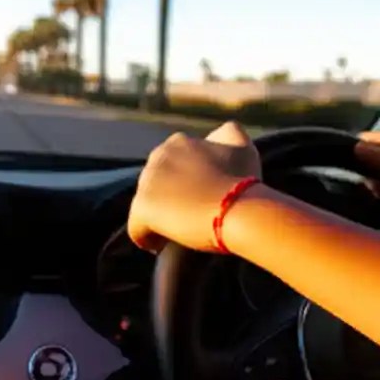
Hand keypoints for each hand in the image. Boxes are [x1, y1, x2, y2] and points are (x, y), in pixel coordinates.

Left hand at [128, 122, 260, 253]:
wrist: (237, 207)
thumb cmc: (242, 179)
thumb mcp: (241, 144)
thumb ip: (229, 132)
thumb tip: (220, 132)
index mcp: (179, 142)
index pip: (173, 164)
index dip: (184, 183)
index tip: (199, 196)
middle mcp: (158, 156)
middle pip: (157, 184)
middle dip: (169, 198)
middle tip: (190, 216)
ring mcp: (147, 182)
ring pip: (147, 205)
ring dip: (159, 217)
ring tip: (178, 232)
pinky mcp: (142, 207)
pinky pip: (137, 228)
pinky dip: (146, 238)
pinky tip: (159, 246)